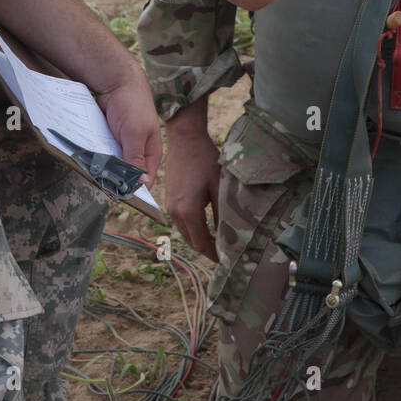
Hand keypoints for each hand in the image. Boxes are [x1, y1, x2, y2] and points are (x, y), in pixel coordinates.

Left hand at [94, 66, 161, 186]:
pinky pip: (102, 154)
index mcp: (150, 153)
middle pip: (126, 175)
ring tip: (90, 175)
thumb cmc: (133, 105)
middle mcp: (137, 152)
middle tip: (100, 185)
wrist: (117, 81)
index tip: (119, 198)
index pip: (144, 181)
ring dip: (103, 169)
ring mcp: (122, 146)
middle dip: (114, 180)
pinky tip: (85, 162)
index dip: (134, 192)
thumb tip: (140, 184)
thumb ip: (136, 158)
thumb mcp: (135, 133)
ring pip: (112, 166)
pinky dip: (95, 158)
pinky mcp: (109, 140)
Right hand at [162, 100, 219, 260]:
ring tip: (218, 242)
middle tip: (225, 254)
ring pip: (185, 232)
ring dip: (200, 239)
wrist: (185, 139)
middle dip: (207, 250)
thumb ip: (223, 213)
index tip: (227, 261)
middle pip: (192, 241)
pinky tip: (206, 225)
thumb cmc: (205, 160)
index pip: (201, 243)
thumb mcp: (219, 187)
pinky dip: (193, 228)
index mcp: (188, 211)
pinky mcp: (169, 198)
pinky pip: (181, 221)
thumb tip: (230, 235)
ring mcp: (169, 205)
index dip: (214, 254)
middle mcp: (175, 212)